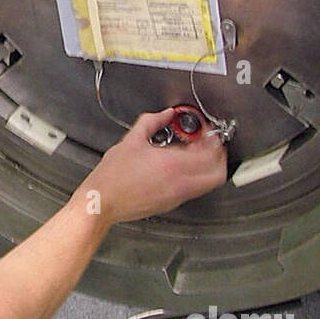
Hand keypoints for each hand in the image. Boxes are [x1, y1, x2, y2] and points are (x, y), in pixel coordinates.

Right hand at [81, 108, 227, 224]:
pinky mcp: (171, 204)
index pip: (210, 153)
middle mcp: (180, 183)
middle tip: (209, 144)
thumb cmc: (112, 176)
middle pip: (217, 172)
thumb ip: (151, 121)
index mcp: (172, 164)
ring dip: (208, 167)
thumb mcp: (131, 141)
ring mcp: (177, 196)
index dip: (213, 139)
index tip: (206, 131)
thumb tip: (165, 114)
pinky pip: (194, 190)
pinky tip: (180, 168)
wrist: (101, 202)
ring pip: (208, 183)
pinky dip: (196, 177)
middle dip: (218, 156)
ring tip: (195, 155)